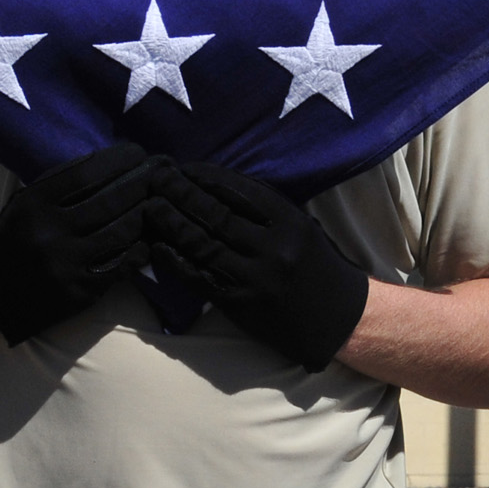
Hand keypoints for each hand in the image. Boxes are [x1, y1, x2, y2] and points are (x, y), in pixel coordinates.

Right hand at [0, 142, 150, 345]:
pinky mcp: (78, 291)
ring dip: (145, 215)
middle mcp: (49, 232)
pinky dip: (139, 251)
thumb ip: (60, 185)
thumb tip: (109, 161)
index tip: (138, 152)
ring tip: (160, 202)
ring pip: (121, 233)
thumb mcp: (25, 203)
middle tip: (163, 172)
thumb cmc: (13, 239)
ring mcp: (65, 264)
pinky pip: (120, 266)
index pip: (86, 173)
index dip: (119, 160)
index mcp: (34, 203)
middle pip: (110, 200)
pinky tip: (148, 240)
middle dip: (142, 183)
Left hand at [146, 161, 368, 371]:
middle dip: (181, 193)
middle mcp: (274, 249)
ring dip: (171, 223)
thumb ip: (267, 209)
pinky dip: (176, 261)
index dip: (207, 177)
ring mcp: (255, 278)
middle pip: (216, 215)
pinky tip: (157, 246)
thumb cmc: (317, 267)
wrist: (339, 320)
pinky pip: (200, 278)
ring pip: (204, 244)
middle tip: (156, 178)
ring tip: (149, 206)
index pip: (240, 192)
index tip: (184, 167)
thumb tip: (217, 184)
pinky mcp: (241, 304)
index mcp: (291, 223)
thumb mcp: (302, 228)